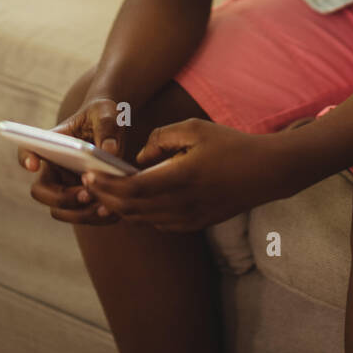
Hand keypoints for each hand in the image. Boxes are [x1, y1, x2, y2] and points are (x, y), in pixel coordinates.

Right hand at [17, 96, 125, 225]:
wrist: (112, 126)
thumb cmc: (102, 115)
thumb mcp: (106, 113)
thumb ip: (107, 127)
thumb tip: (109, 150)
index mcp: (52, 143)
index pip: (28, 150)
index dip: (26, 158)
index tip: (34, 164)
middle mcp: (53, 168)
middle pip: (41, 191)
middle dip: (61, 197)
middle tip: (86, 194)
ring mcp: (65, 185)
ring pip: (60, 210)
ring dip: (80, 214)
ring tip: (104, 207)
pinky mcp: (82, 198)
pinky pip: (81, 215)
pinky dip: (95, 218)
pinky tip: (113, 211)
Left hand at [78, 119, 291, 233]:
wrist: (265, 172)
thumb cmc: (231, 145)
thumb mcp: (195, 128)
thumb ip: (161, 139)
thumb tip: (140, 158)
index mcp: (180, 178)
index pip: (131, 189)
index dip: (106, 185)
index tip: (87, 175)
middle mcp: (182, 204)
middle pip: (131, 209)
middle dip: (105, 197)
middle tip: (88, 184)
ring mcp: (189, 218)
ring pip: (142, 220)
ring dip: (120, 208)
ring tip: (104, 193)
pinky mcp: (195, 224)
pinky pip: (158, 223)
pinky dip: (140, 214)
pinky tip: (134, 201)